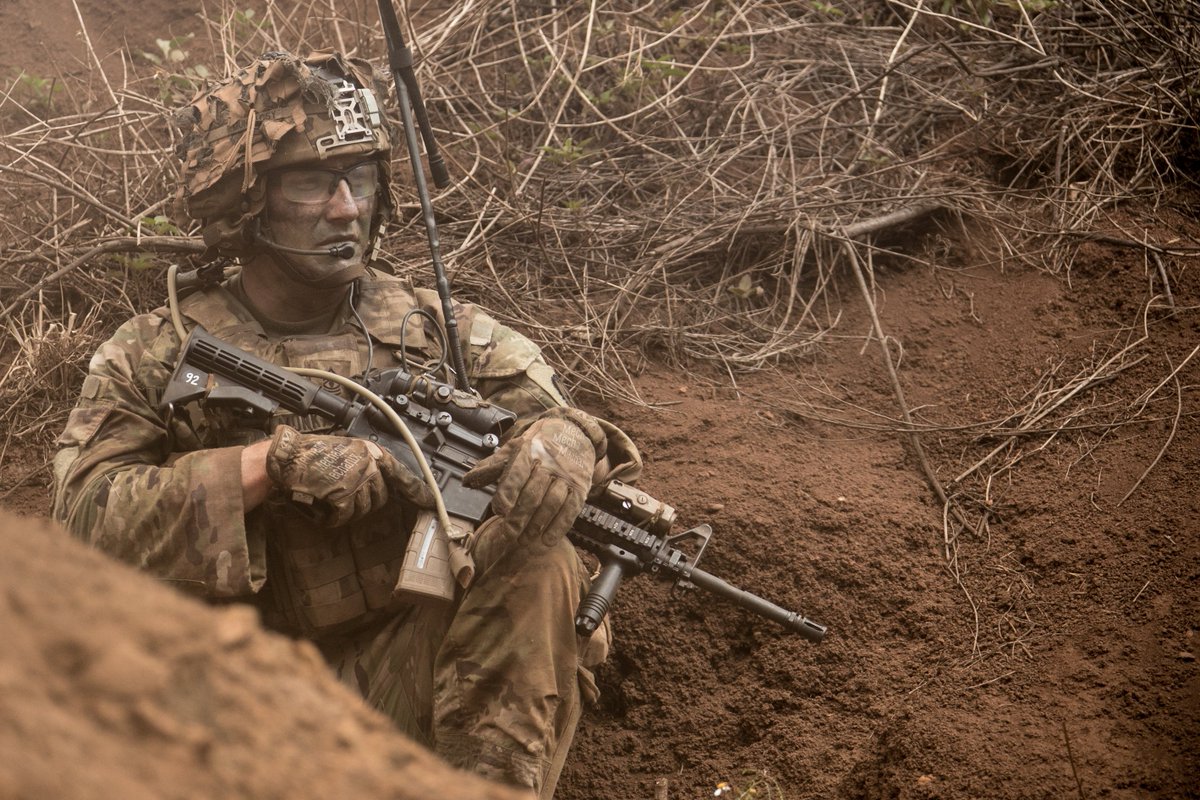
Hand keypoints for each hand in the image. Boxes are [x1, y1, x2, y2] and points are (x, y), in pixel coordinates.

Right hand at [265, 425, 433, 526]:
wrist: (287, 457)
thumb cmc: (312, 453)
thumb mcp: (348, 449)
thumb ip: (367, 461)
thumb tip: (384, 479)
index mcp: (372, 453)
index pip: (402, 474)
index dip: (416, 490)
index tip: (430, 501)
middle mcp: (369, 467)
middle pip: (379, 497)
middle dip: (364, 499)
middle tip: (341, 490)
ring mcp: (356, 484)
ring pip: (362, 509)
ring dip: (346, 508)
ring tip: (327, 492)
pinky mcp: (342, 499)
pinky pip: (344, 517)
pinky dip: (332, 515)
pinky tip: (321, 502)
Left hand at [462, 407, 604, 551]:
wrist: (577, 432)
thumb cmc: (539, 444)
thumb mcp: (514, 449)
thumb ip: (491, 467)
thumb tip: (467, 481)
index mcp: (528, 451)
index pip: (516, 473)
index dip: (508, 492)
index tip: (500, 510)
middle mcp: (549, 463)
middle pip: (533, 494)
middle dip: (519, 517)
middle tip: (508, 535)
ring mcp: (566, 476)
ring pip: (552, 503)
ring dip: (537, 525)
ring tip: (524, 541)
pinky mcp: (580, 487)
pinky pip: (570, 509)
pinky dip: (558, 527)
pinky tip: (547, 540)